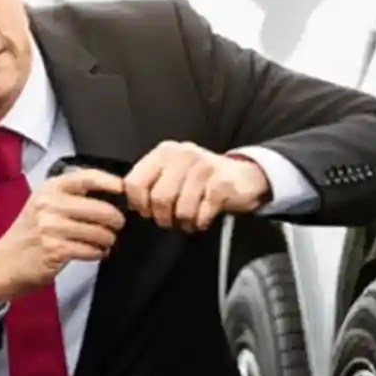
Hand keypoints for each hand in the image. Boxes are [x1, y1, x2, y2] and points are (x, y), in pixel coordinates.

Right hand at [0, 169, 125, 303]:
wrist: (4, 262)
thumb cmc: (29, 234)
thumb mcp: (43, 203)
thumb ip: (71, 195)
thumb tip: (110, 193)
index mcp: (49, 189)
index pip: (86, 178)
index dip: (110, 182)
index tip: (123, 190)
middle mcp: (50, 205)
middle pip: (100, 209)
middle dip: (116, 220)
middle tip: (116, 225)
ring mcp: (51, 228)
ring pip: (99, 232)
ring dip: (108, 240)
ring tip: (104, 242)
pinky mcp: (55, 250)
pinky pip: (91, 250)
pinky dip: (98, 253)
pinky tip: (94, 252)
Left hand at [123, 141, 270, 232]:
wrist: (244, 176)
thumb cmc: (201, 180)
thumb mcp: (172, 173)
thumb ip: (150, 182)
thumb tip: (131, 205)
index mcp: (164, 152)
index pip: (134, 183)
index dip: (139, 204)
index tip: (148, 211)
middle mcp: (182, 155)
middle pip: (158, 199)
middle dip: (163, 217)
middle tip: (171, 220)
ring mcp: (204, 167)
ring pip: (180, 209)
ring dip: (184, 222)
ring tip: (189, 220)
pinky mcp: (221, 184)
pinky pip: (201, 214)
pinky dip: (200, 223)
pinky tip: (204, 218)